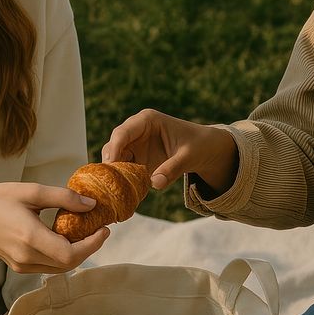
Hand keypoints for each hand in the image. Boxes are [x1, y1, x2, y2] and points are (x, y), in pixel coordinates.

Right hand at [0, 182, 109, 273]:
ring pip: (59, 268)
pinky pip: (48, 267)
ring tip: (85, 233)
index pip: (70, 254)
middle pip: (69, 264)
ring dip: (76, 254)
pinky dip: (62, 256)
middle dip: (89, 249)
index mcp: (29, 237)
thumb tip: (92, 205)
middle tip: (99, 230)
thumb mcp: (32, 191)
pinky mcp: (18, 267)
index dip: (92, 245)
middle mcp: (25, 257)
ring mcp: (20, 265)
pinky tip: (65, 238)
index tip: (104, 229)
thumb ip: (64, 198)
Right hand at [102, 109, 238, 192]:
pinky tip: (124, 194)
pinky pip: (123, 170)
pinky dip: (122, 181)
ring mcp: (134, 146)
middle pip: (113, 146)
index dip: (114, 148)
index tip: (110, 166)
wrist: (205, 150)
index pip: (122, 132)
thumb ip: (172, 168)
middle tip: (109, 183)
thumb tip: (155, 184)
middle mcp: (135, 131)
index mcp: (146, 120)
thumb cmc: (198, 145)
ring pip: (114, 159)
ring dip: (114, 175)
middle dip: (109, 164)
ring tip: (115, 191)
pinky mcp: (136, 160)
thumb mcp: (188, 156)